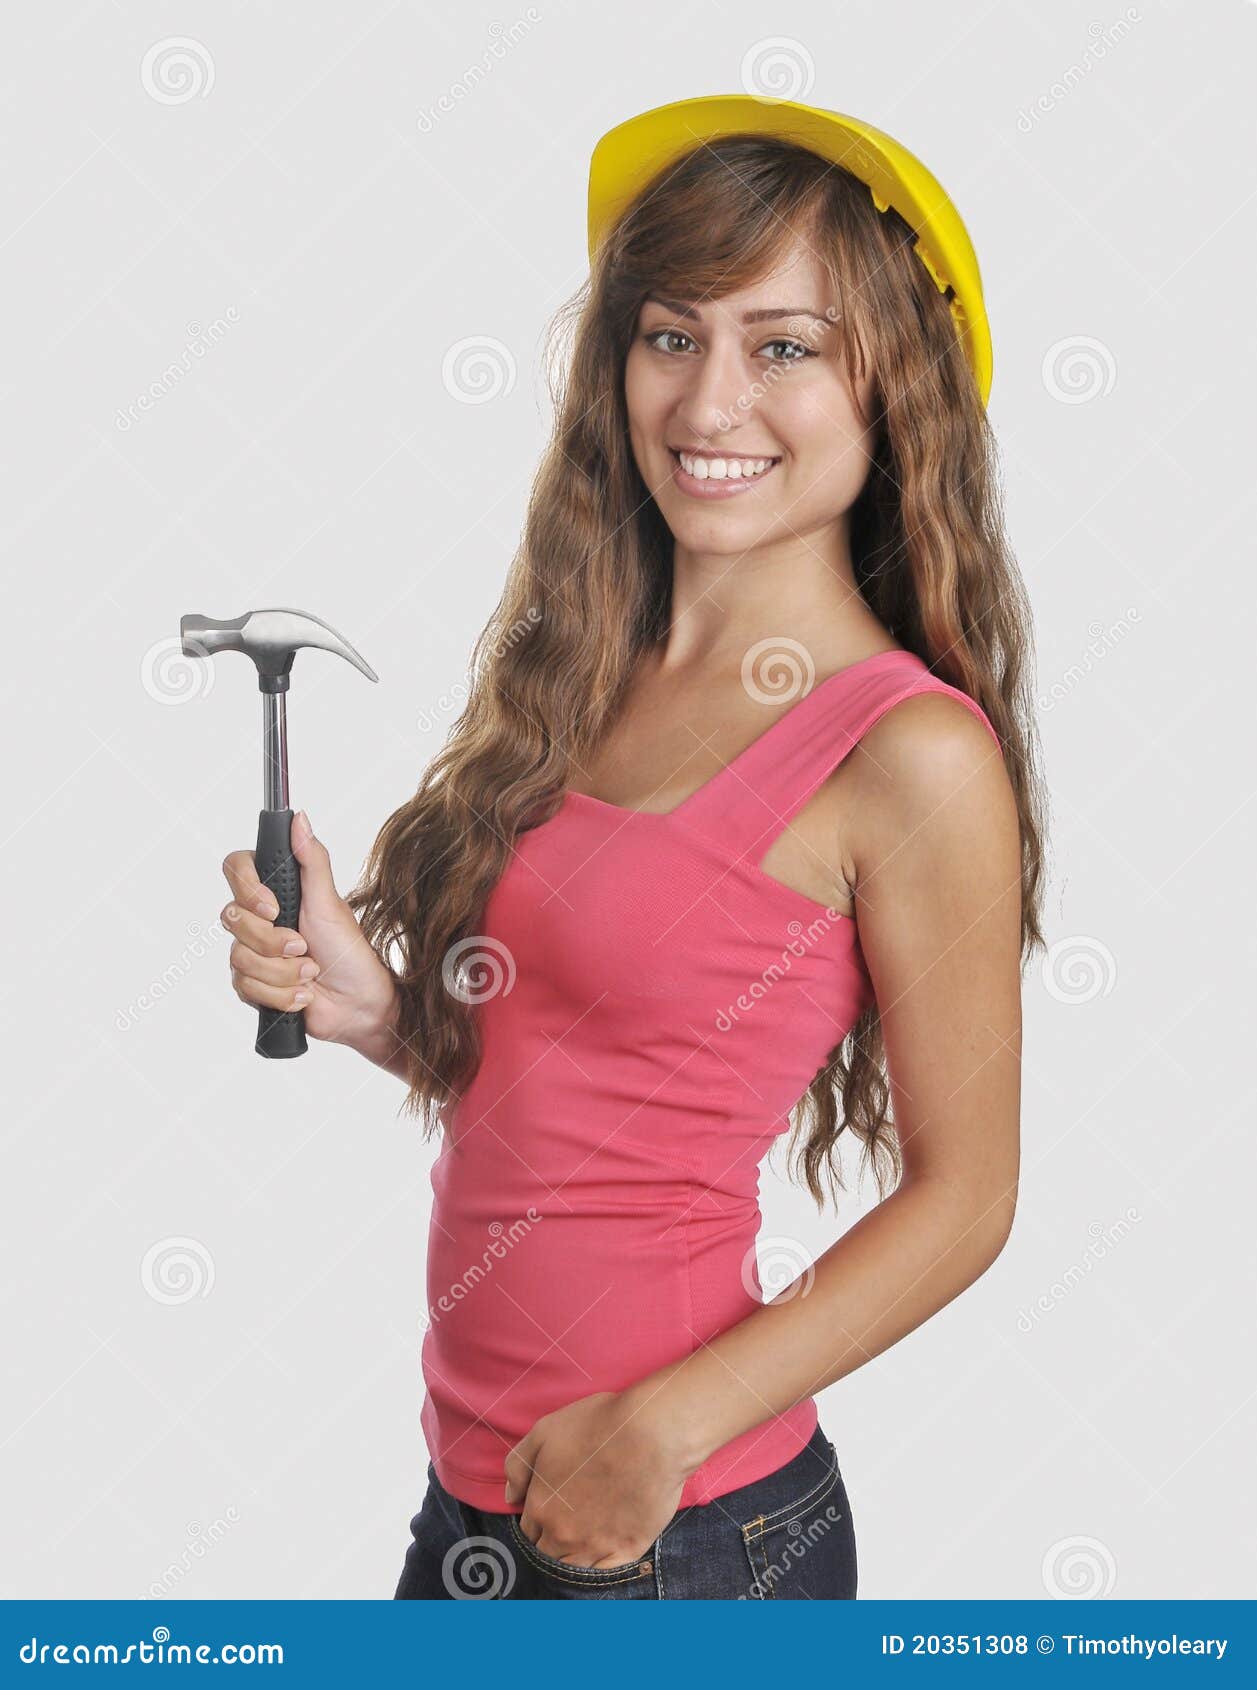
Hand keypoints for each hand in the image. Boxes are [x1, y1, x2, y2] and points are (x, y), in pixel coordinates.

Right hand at [221, 810, 398, 1053]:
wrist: (358, 1004)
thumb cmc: (349, 950)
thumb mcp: (330, 902)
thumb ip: (312, 860)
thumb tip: (299, 817)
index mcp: (276, 890)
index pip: (235, 869)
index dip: (247, 888)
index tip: (274, 907)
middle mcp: (259, 918)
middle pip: (233, 919)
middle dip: (273, 942)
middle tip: (304, 947)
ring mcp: (254, 952)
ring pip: (239, 958)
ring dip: (283, 972)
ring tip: (311, 973)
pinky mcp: (254, 985)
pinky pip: (246, 987)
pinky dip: (281, 994)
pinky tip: (302, 994)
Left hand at [503, 1389, 692, 1568]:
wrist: (651, 1433)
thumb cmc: (597, 1425)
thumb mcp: (545, 1431)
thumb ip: (518, 1465)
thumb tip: (510, 1497)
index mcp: (541, 1507)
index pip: (528, 1531)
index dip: (538, 1521)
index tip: (550, 1510)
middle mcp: (563, 1534)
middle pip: (547, 1554)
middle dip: (551, 1542)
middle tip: (567, 1524)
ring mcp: (596, 1546)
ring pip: (572, 1569)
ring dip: (571, 1559)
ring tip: (583, 1541)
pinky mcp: (627, 1551)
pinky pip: (604, 1576)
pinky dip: (599, 1570)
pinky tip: (602, 1556)